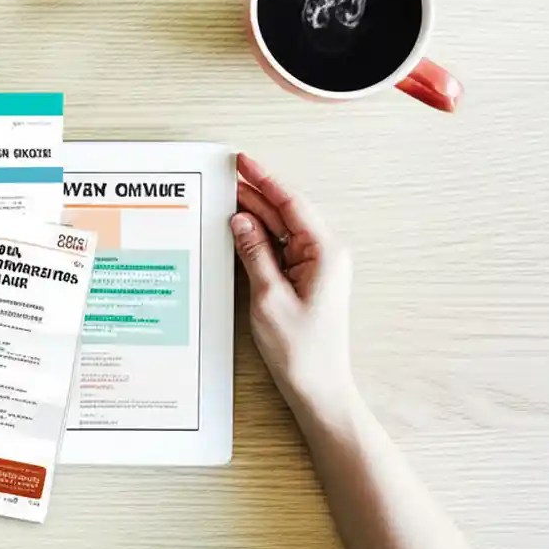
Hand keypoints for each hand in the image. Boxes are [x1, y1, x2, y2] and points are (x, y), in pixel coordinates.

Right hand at [231, 154, 354, 412]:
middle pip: (286, 212)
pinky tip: (237, 230)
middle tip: (223, 178)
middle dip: (255, 193)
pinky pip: (279, 248)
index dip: (265, 179)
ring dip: (255, 215)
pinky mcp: (304, 280)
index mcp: (325, 252)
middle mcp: (324, 254)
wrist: (318, 387)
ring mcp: (315, 267)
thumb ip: (255, 252)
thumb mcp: (269, 297)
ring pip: (281, 229)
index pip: (291, 202)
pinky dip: (258, 238)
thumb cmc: (300, 349)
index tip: (243, 161)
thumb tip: (240, 220)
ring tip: (224, 198)